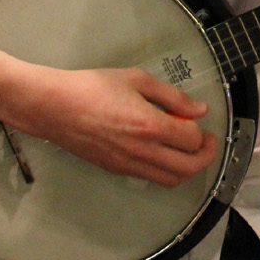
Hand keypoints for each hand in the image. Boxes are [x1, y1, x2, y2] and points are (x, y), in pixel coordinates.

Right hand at [21, 66, 216, 186]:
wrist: (52, 107)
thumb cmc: (92, 87)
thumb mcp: (137, 79)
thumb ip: (172, 96)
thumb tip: (199, 110)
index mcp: (150, 126)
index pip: (193, 140)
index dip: (202, 131)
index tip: (199, 121)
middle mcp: (142, 151)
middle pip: (189, 169)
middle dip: (206, 156)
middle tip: (206, 141)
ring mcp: (128, 165)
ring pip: (171, 180)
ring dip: (187, 167)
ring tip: (185, 147)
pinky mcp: (115, 170)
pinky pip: (150, 178)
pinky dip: (165, 169)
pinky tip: (161, 150)